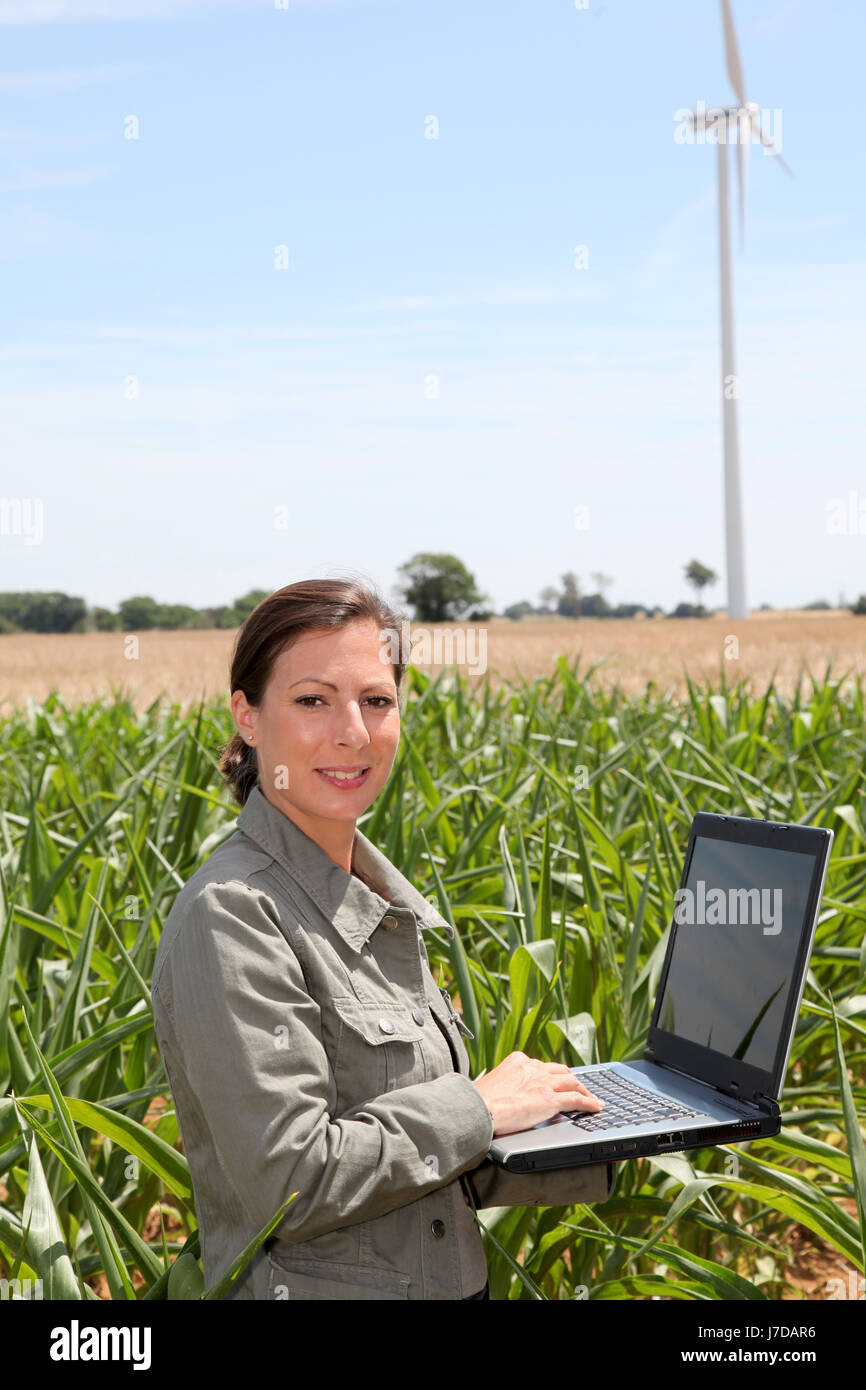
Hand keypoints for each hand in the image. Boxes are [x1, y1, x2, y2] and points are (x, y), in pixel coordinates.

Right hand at [472, 1051, 603, 1136]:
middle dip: (571, 1079)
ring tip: (592, 1098)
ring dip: (584, 1090)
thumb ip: (507, 1084)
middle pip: (560, 1070)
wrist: (478, 1110)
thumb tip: (508, 1095)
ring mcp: (543, 1083)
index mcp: (517, 1060)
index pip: (541, 1065)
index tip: (555, 1081)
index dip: (551, 1075)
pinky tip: (595, 1107)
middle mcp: (533, 1067)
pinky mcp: (550, 1100)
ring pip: (572, 1082)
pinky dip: (589, 1102)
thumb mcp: (494, 1083)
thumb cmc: (479, 1102)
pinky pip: (576, 1099)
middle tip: (578, 1087)